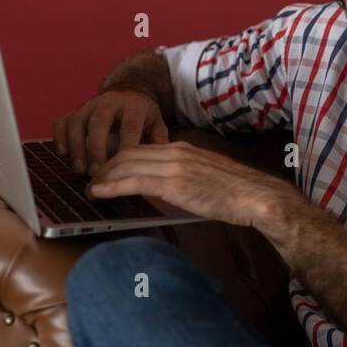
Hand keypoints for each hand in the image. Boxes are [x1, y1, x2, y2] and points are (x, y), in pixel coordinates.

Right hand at [54, 88, 168, 174]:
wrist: (128, 93)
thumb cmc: (143, 117)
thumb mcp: (157, 125)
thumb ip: (158, 144)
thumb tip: (158, 168)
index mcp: (134, 106)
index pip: (129, 126)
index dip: (124, 147)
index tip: (123, 170)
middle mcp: (110, 102)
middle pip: (99, 122)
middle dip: (96, 149)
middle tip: (96, 174)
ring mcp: (89, 105)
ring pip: (77, 122)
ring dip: (77, 147)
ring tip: (80, 170)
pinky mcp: (74, 110)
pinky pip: (62, 122)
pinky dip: (60, 138)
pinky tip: (64, 155)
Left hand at [86, 141, 303, 230]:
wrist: (255, 197)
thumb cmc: (235, 194)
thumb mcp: (204, 178)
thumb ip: (182, 178)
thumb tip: (163, 190)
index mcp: (183, 149)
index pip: (140, 149)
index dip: (118, 160)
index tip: (105, 172)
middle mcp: (176, 152)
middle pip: (128, 154)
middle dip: (105, 167)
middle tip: (92, 181)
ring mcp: (175, 166)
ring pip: (127, 166)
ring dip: (103, 177)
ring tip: (91, 189)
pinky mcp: (174, 183)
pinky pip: (134, 181)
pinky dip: (112, 186)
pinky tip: (99, 192)